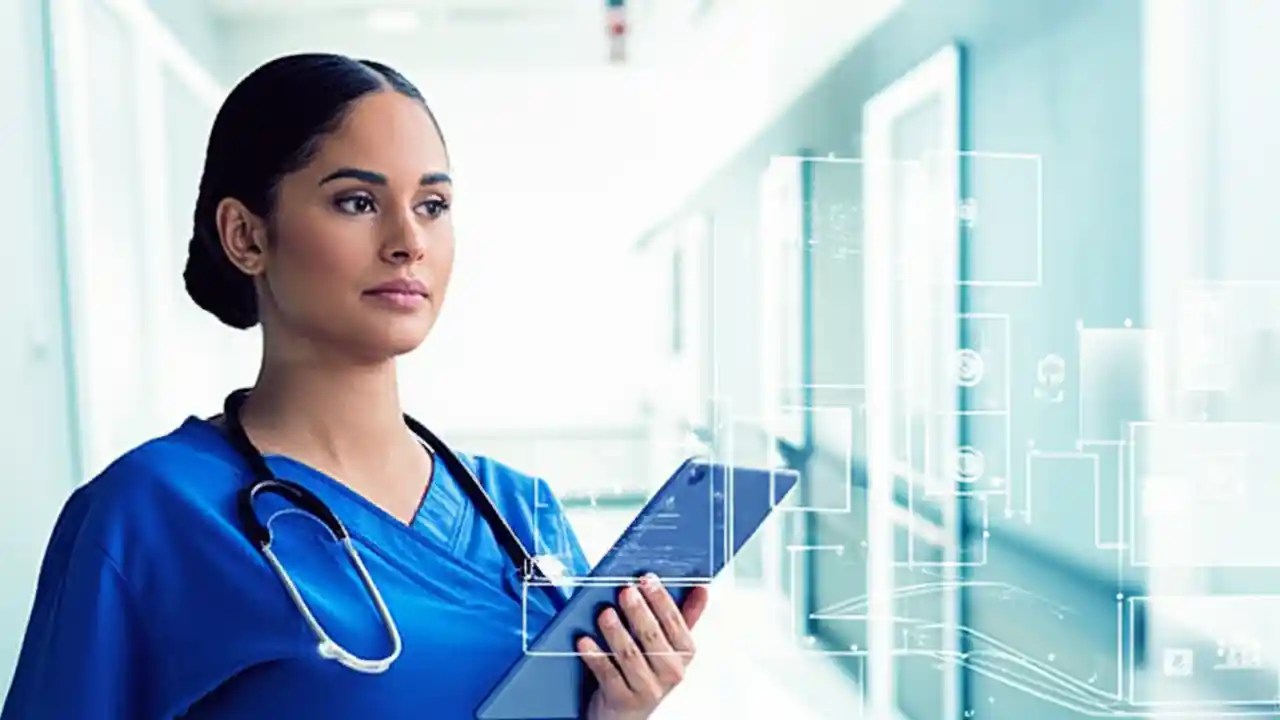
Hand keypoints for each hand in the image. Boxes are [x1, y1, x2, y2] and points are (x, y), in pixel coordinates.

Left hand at [576, 574, 709, 719]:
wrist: (626, 715)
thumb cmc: (647, 671)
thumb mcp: (669, 646)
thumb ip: (684, 617)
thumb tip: (702, 588)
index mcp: (684, 654)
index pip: (676, 623)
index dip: (661, 600)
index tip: (647, 579)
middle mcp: (670, 672)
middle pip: (652, 637)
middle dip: (638, 612)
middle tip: (626, 591)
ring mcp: (647, 688)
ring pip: (630, 655)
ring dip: (616, 632)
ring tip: (605, 613)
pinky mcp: (622, 699)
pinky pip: (607, 674)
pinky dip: (595, 656)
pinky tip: (584, 641)